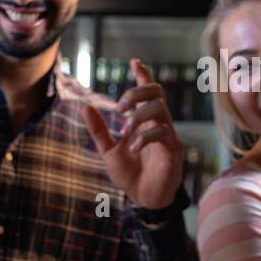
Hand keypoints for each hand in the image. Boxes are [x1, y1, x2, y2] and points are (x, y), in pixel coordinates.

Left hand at [82, 59, 185, 209]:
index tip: (134, 61)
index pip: (147, 92)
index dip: (143, 75)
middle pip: (156, 92)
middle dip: (136, 93)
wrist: (143, 199)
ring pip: (160, 109)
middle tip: (119, 108)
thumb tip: (87, 107)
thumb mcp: (108, 151)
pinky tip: (133, 148)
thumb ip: (99, 131)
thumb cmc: (130, 174)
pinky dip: (145, 138)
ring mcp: (168, 135)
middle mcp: (158, 123)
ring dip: (138, 117)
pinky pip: (163, 133)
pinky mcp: (173, 150)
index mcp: (144, 121)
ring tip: (125, 132)